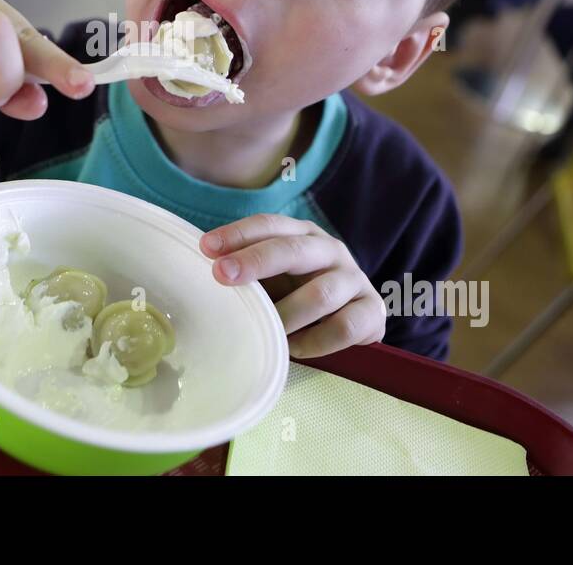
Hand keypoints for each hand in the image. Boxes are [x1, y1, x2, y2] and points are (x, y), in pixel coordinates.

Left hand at [200, 214, 385, 357]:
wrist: (356, 316)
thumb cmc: (300, 294)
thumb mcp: (275, 278)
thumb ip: (248, 274)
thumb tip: (200, 281)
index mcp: (302, 235)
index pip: (270, 225)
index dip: (238, 234)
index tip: (206, 248)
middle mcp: (330, 250)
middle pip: (293, 250)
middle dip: (255, 261)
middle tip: (222, 276)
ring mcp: (353, 279)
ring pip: (321, 293)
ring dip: (287, 314)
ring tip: (265, 329)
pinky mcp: (372, 311)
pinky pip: (344, 327)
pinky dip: (316, 341)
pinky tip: (295, 349)